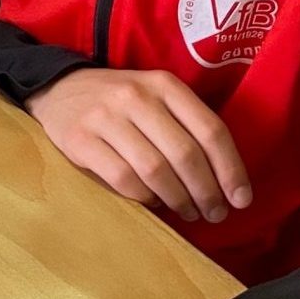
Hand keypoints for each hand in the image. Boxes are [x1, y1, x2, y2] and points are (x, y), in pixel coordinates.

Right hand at [27, 67, 251, 224]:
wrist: (58, 89)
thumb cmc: (120, 102)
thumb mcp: (156, 97)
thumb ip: (187, 126)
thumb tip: (225, 181)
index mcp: (164, 84)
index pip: (210, 130)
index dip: (231, 170)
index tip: (241, 200)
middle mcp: (136, 96)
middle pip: (185, 154)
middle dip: (206, 192)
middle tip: (213, 214)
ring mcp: (105, 117)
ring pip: (155, 170)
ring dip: (178, 200)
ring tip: (186, 211)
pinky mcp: (80, 139)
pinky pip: (123, 178)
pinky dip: (144, 197)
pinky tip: (152, 201)